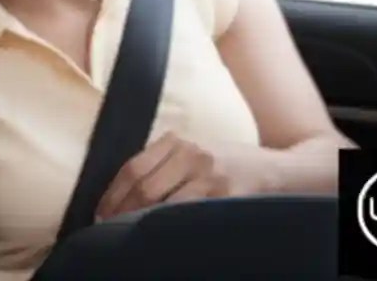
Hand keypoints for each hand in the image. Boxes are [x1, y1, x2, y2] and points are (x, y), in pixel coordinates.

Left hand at [96, 131, 263, 219]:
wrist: (276, 168)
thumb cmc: (227, 163)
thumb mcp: (194, 152)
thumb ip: (163, 162)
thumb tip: (121, 192)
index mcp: (178, 141)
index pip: (133, 168)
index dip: (112, 193)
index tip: (100, 212)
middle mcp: (192, 154)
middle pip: (145, 187)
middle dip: (121, 211)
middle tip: (107, 228)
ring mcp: (211, 176)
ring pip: (165, 204)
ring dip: (141, 222)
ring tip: (127, 233)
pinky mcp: (228, 196)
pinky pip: (191, 215)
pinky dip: (171, 226)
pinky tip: (160, 234)